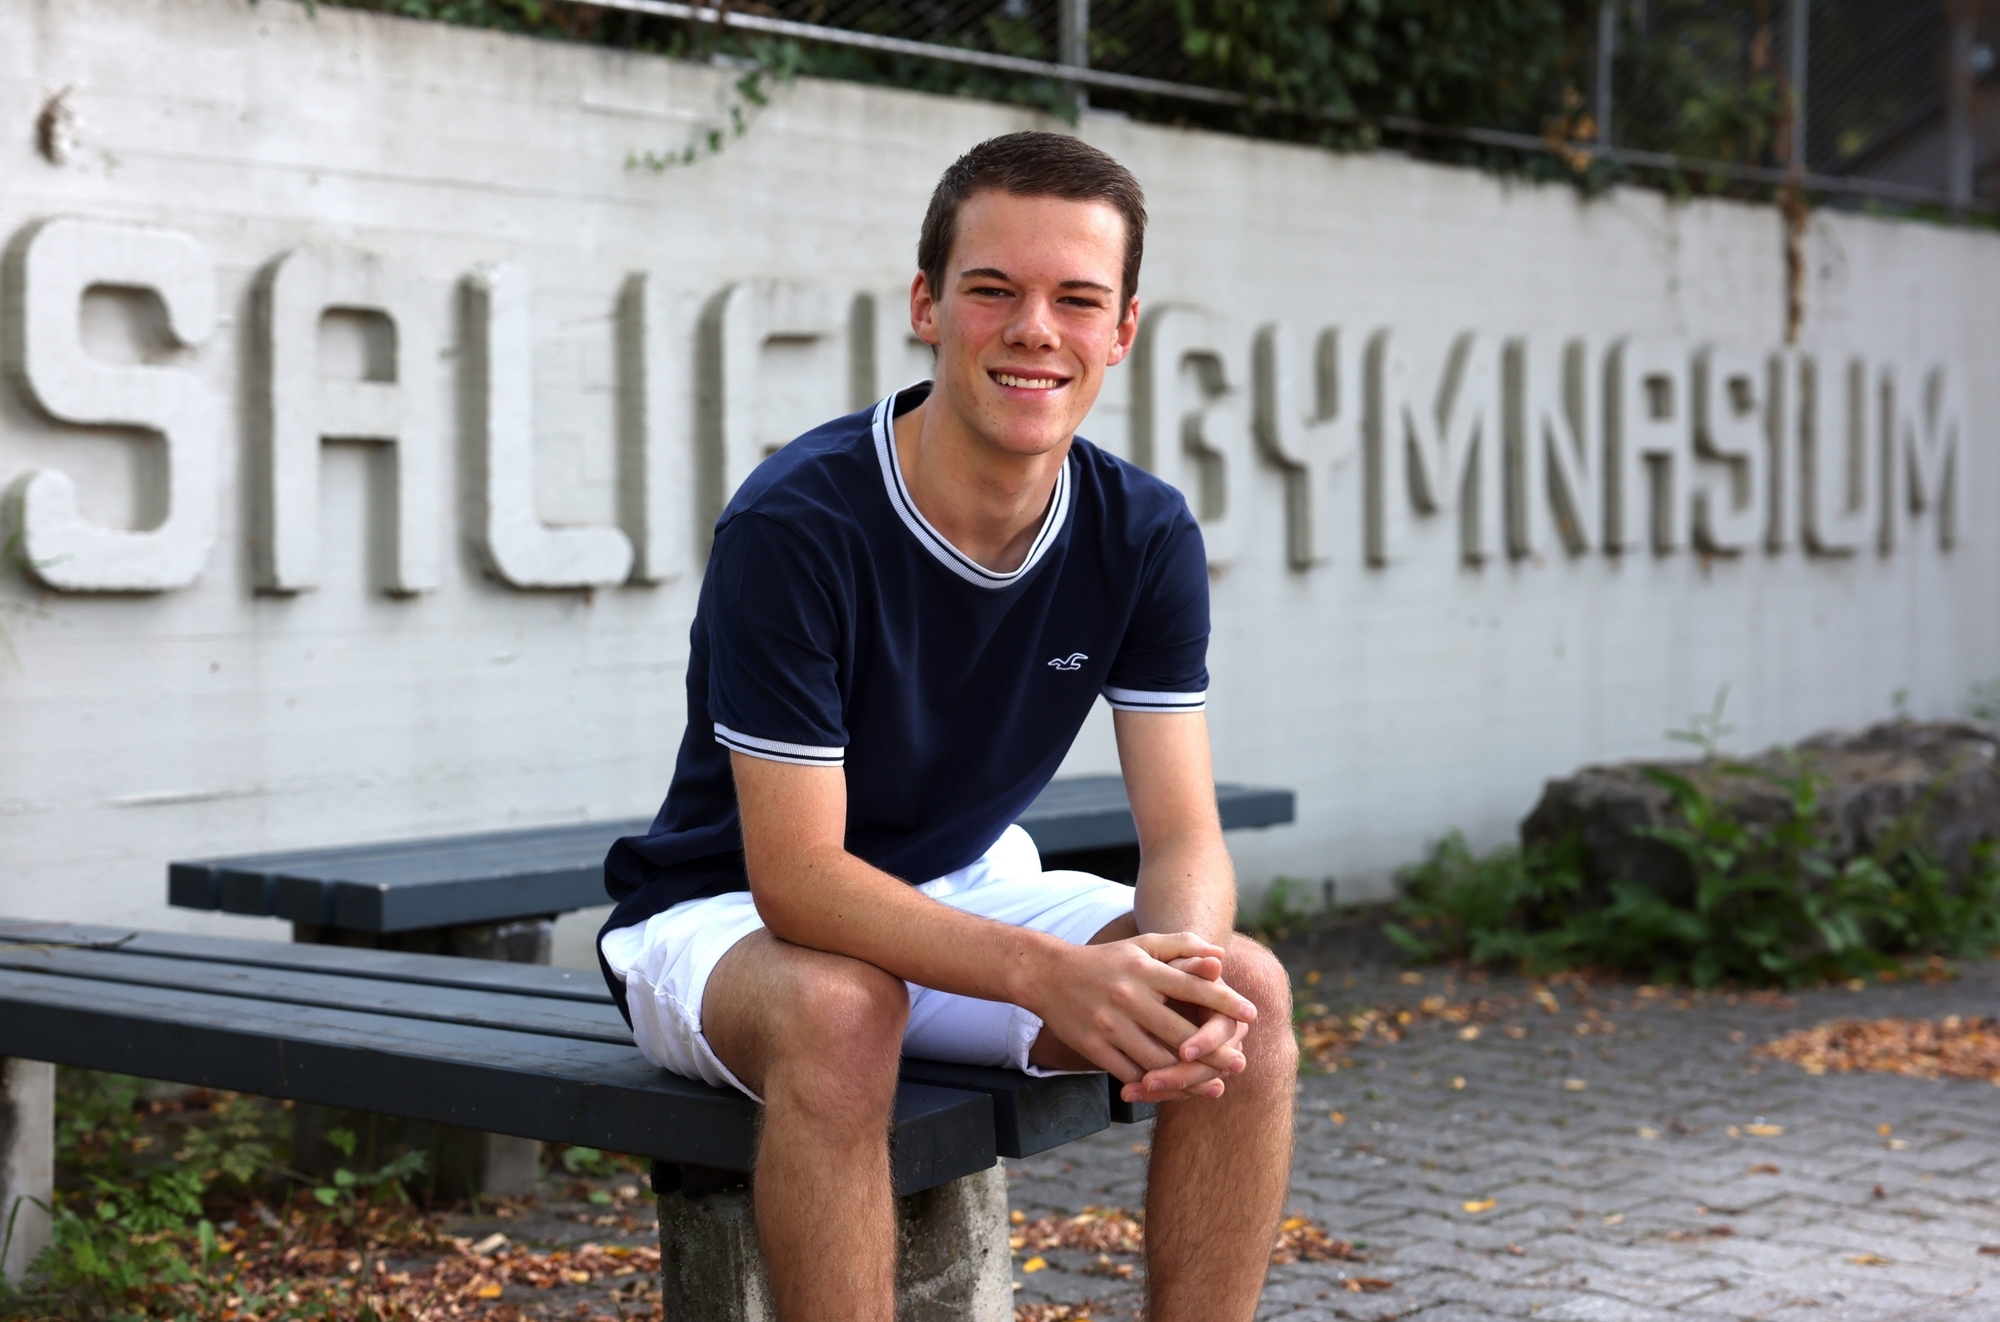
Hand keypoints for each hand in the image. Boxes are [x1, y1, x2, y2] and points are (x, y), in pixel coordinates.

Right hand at [1028, 932, 1256, 1086]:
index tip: (1250, 1015)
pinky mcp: (1093, 1048)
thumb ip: (1182, 947)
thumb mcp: (1141, 945)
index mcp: (1144, 970)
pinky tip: (1175, 1092)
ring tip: (1215, 1086)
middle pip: (1180, 1032)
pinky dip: (1154, 1087)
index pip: (1193, 986)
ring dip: (1188, 1078)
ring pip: (1156, 1060)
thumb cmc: (1105, 961)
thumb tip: (1220, 958)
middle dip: (1214, 1051)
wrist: (1047, 976)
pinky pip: (1130, 1074)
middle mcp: (1128, 997)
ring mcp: (1110, 1025)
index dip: (1225, 1000)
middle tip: (1239, 1063)